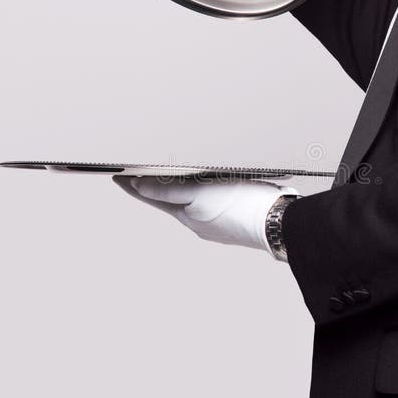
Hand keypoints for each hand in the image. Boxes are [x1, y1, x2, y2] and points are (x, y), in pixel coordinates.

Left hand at [113, 176, 298, 253]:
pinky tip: (214, 187)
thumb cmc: (243, 209)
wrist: (279, 222)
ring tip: (177, 177)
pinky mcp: (237, 218)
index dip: (135, 187)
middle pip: (172, 201)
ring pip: (194, 202)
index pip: (154, 199)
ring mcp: (219, 223)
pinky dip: (205, 193)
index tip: (118, 177)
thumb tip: (140, 187)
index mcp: (190, 217)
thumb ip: (169, 192)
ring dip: (184, 190)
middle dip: (159, 188)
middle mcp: (202, 223)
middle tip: (143, 173)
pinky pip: (214, 203)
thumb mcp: (200, 195)